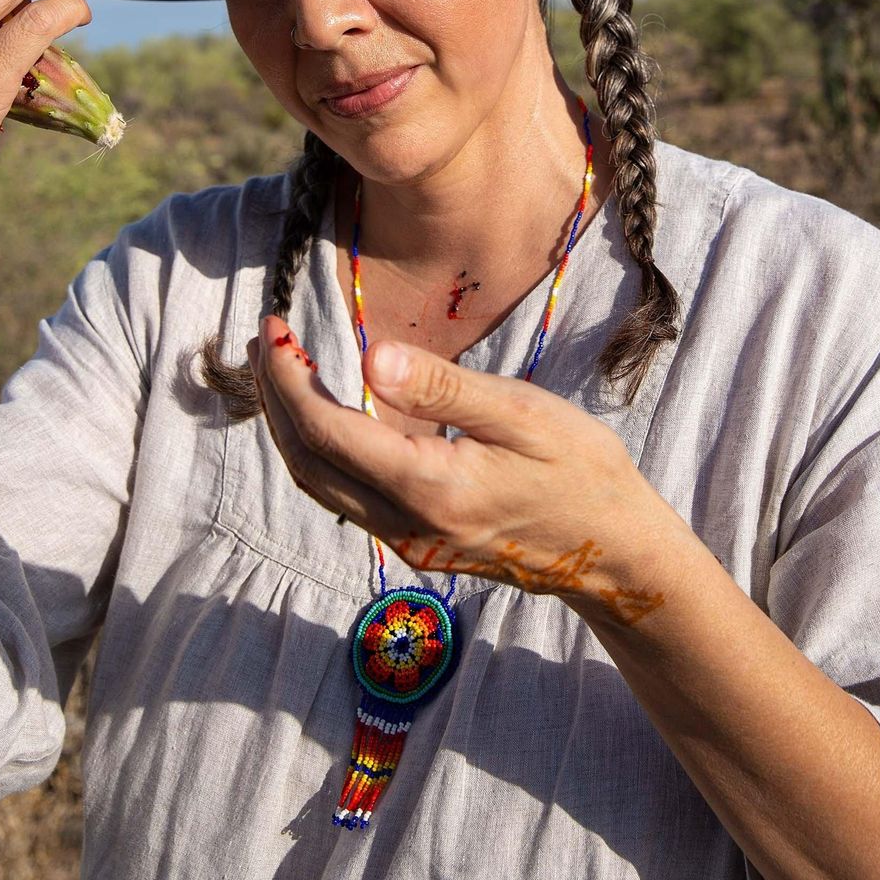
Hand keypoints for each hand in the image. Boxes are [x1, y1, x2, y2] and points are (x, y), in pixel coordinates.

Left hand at [247, 314, 669, 622]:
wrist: (613, 552)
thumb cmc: (580, 471)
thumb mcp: (522, 414)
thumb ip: (443, 389)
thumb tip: (370, 356)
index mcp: (428, 487)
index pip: (327, 431)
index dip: (288, 379)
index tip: (274, 327)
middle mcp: (406, 525)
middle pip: (308, 463)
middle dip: (276, 400)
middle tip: (266, 339)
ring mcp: (408, 542)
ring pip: (321, 486)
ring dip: (291, 429)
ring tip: (282, 372)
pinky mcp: (417, 544)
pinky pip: (346, 497)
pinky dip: (321, 452)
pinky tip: (329, 414)